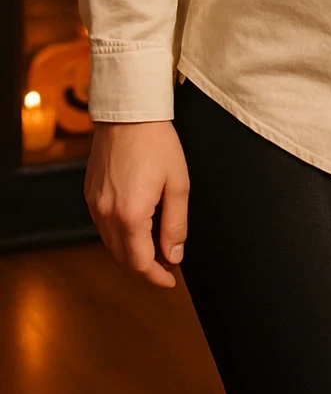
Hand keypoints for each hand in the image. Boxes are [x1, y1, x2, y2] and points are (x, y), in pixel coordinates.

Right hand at [85, 120, 188, 288]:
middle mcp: (106, 214)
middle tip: (167, 262)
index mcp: (130, 215)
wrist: (129, 113)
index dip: (156, 277)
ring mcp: (94, 204)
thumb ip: (176, 225)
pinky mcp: (90, 193)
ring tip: (156, 243)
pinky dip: (120, 234)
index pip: (140, 263)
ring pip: (111, 244)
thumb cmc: (157, 143)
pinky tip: (138, 224)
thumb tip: (173, 255)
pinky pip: (103, 226)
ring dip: (132, 251)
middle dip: (145, 266)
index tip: (170, 280)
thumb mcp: (178, 184)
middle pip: (123, 258)